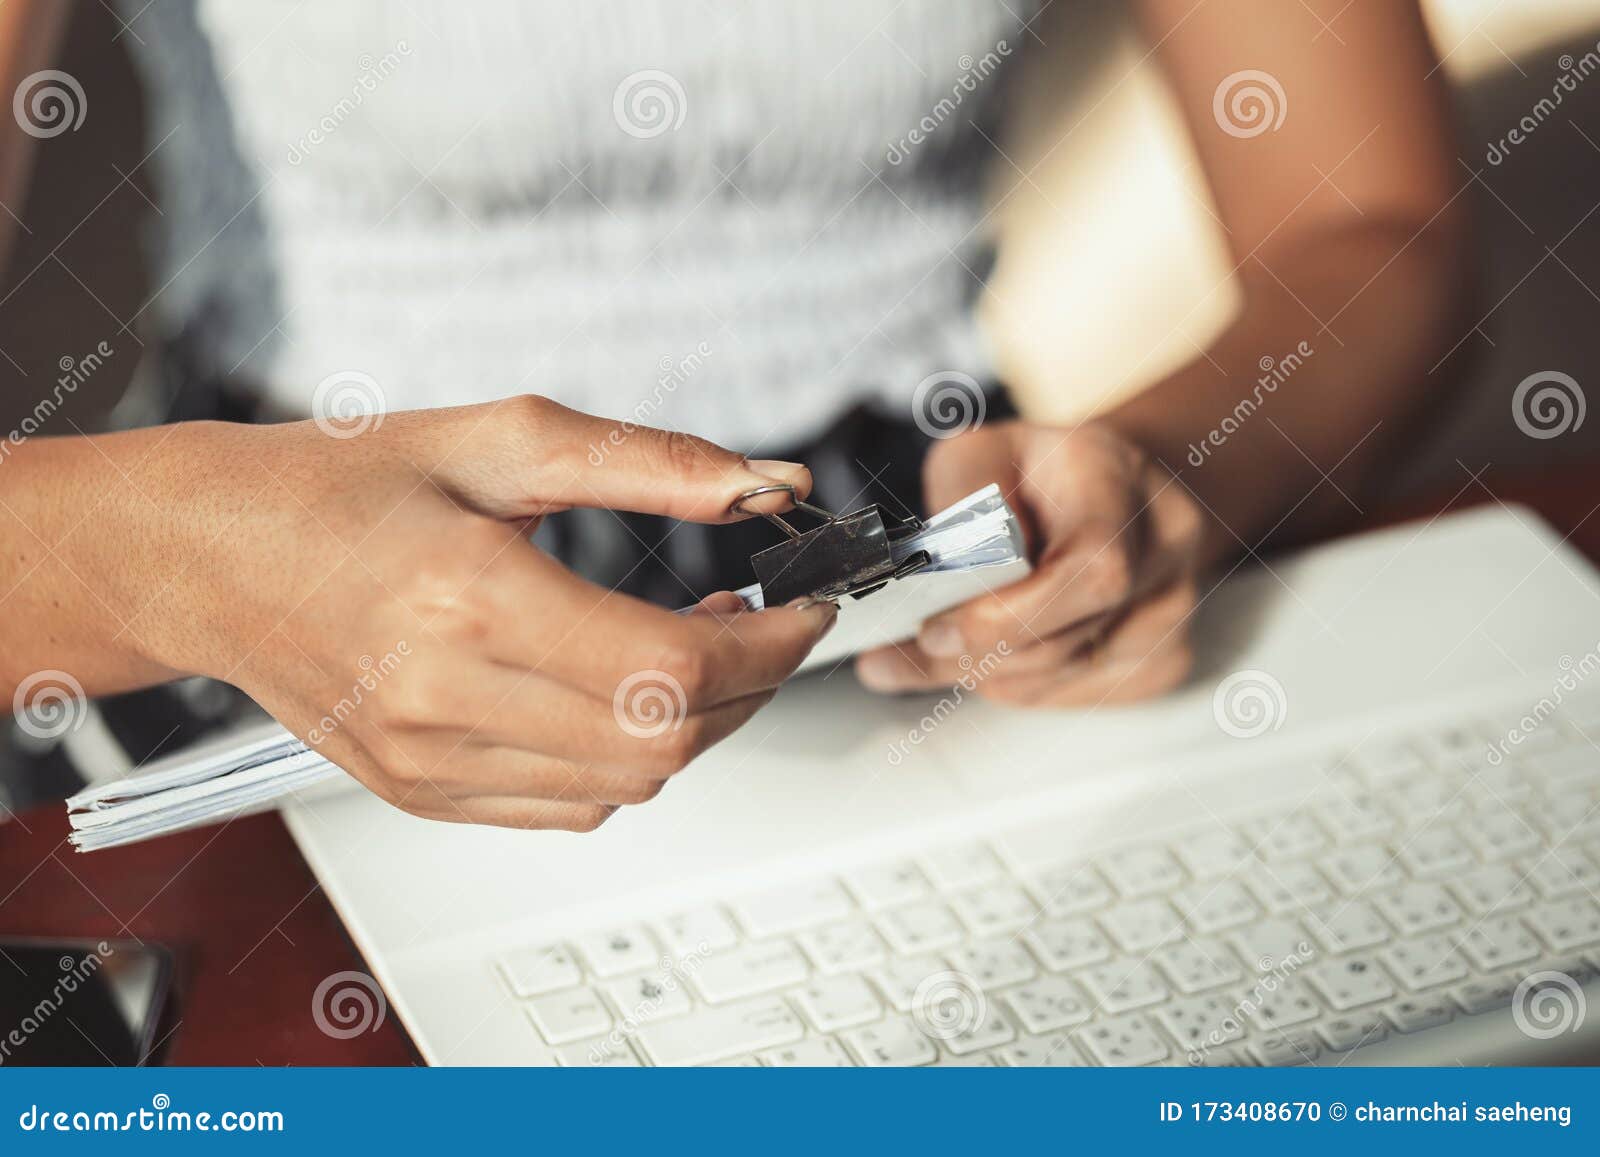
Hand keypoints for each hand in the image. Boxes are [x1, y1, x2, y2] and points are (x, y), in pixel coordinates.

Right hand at [138, 397, 836, 829]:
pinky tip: (621, 694)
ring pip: (630, 786)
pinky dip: (629, 761)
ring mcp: (430, 763)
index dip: (769, 647)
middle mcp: (445, 700)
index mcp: (466, 599)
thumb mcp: (500, 438)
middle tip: (762, 621)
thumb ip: (649, 460)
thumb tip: (766, 481)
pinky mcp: (422, 795)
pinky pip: (573, 811)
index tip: (803, 608)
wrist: (209, 557)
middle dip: (752, 685)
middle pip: (665, 742)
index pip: (670, 671)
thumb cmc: (337, 486)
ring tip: (693, 646)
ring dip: (698, 724)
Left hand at [855, 420, 1202, 705]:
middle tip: (915, 648)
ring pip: (1064, 676)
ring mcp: (1173, 604)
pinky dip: (1020, 684)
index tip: (936, 628)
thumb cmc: (1035, 472)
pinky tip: (995, 653)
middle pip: (1072, 638)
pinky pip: (1076, 695)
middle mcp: (1163, 541)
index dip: (1009, 617)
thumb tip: (929, 588)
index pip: (1092, 569)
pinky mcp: (1166, 655)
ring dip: (989, 673)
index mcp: (1117, 476)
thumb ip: (954, 509)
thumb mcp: (978, 457)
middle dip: (980, 653)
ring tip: (940, 649)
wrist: (1110, 486)